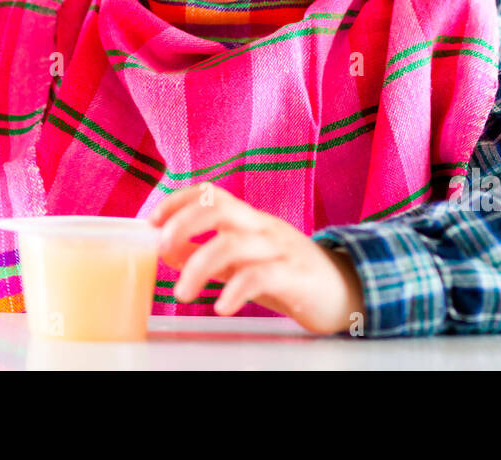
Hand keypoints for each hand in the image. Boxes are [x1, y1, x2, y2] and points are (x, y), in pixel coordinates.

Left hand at [149, 182, 364, 335]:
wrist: (349, 292)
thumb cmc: (290, 276)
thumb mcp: (246, 262)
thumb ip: (210, 254)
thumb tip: (168, 250)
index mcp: (250, 220)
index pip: (211, 194)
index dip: (178, 201)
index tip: (151, 220)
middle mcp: (264, 227)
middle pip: (219, 207)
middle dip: (183, 223)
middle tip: (162, 248)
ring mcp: (282, 249)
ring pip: (234, 242)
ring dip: (199, 265)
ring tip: (182, 293)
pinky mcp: (297, 276)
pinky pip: (262, 275)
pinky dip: (236, 290)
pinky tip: (221, 306)